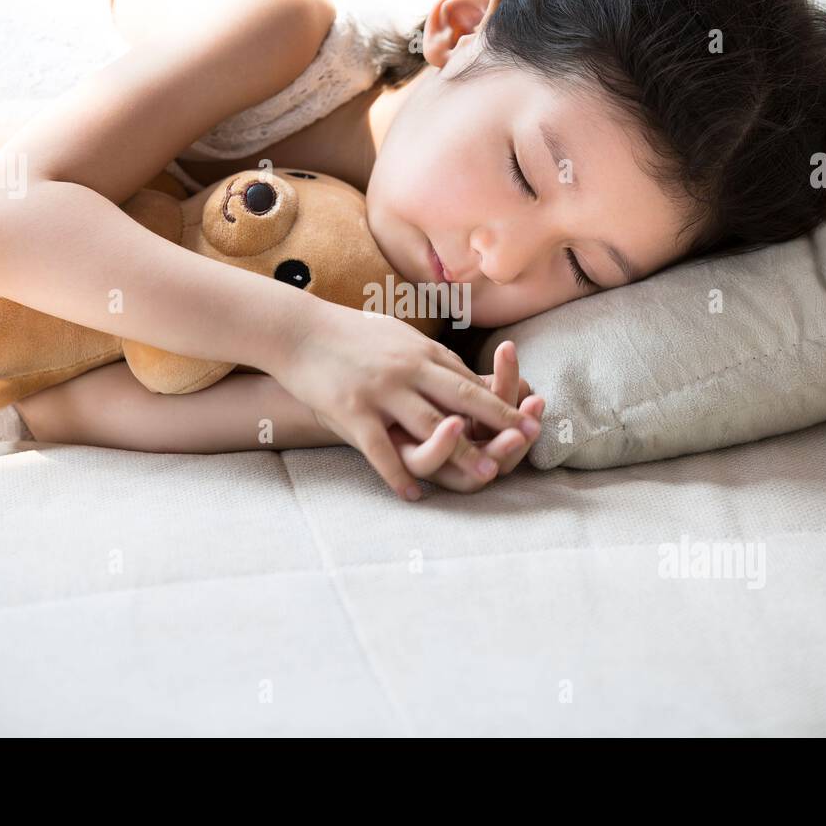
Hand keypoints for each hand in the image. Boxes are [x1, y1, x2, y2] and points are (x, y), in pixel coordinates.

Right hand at [269, 300, 535, 501]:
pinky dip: (398, 475)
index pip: (469, 380)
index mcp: (422, 351)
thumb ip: (428, 357)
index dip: (501, 401)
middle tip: (527, 441)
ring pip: (429, 426)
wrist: (296, 330)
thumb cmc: (348, 334)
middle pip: (461, 398)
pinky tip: (414, 495)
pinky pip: (380, 449)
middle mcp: (407, 369)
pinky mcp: (352, 410)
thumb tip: (461, 374)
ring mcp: (380, 390)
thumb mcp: (397, 337)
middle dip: (498, 421)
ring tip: (486, 475)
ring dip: (461, 452)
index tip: (529, 417)